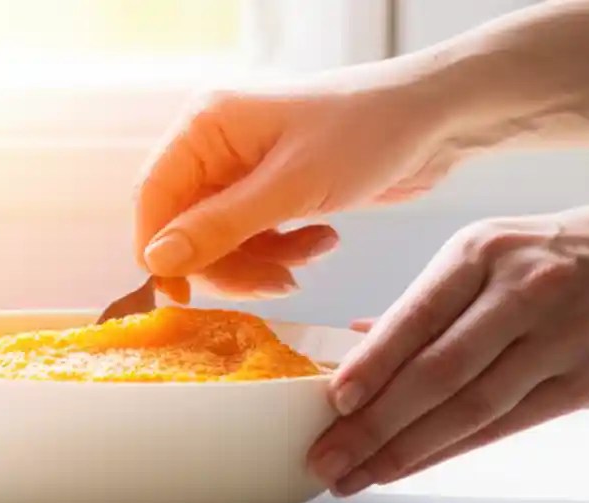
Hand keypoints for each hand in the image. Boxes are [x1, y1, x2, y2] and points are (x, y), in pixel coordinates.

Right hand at [134, 66, 463, 296]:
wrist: (435, 120)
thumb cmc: (368, 132)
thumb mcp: (291, 187)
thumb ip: (220, 226)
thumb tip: (157, 261)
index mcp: (205, 126)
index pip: (153, 198)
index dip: (160, 252)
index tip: (181, 296)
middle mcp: (215, 146)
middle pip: (184, 227)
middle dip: (225, 263)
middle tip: (272, 284)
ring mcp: (242, 170)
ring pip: (219, 242)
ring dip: (259, 263)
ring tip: (305, 260)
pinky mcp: (271, 192)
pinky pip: (252, 240)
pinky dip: (281, 253)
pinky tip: (321, 242)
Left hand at [310, 186, 588, 496]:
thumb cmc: (556, 252)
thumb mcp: (485, 251)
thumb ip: (423, 302)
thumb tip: (354, 342)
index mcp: (483, 253)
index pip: (417, 315)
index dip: (373, 364)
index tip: (333, 401)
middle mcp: (521, 294)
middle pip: (439, 372)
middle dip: (374, 424)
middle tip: (327, 457)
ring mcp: (557, 342)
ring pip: (471, 409)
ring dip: (406, 450)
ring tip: (358, 475)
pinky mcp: (582, 385)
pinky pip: (505, 427)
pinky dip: (451, 451)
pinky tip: (410, 467)